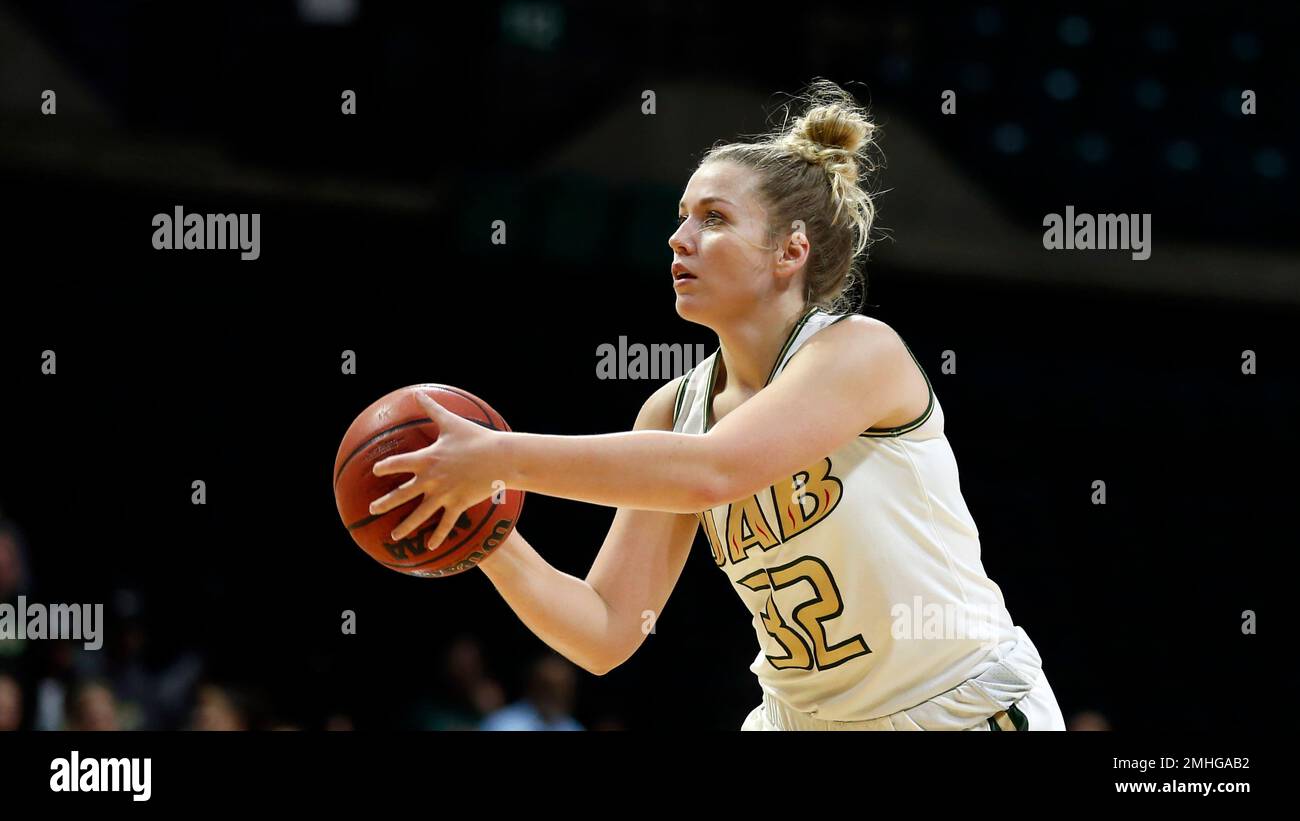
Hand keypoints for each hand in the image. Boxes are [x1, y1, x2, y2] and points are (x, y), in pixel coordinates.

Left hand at [369, 391, 510, 546]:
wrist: (500, 457)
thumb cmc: (476, 437)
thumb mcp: (451, 421)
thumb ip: (431, 408)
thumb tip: (417, 392)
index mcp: (426, 459)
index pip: (397, 464)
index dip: (384, 468)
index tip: (375, 472)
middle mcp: (431, 479)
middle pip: (401, 494)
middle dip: (385, 503)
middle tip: (372, 509)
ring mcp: (444, 494)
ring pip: (419, 514)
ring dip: (406, 526)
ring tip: (394, 536)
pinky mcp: (459, 504)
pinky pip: (445, 524)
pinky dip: (438, 536)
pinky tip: (430, 547)